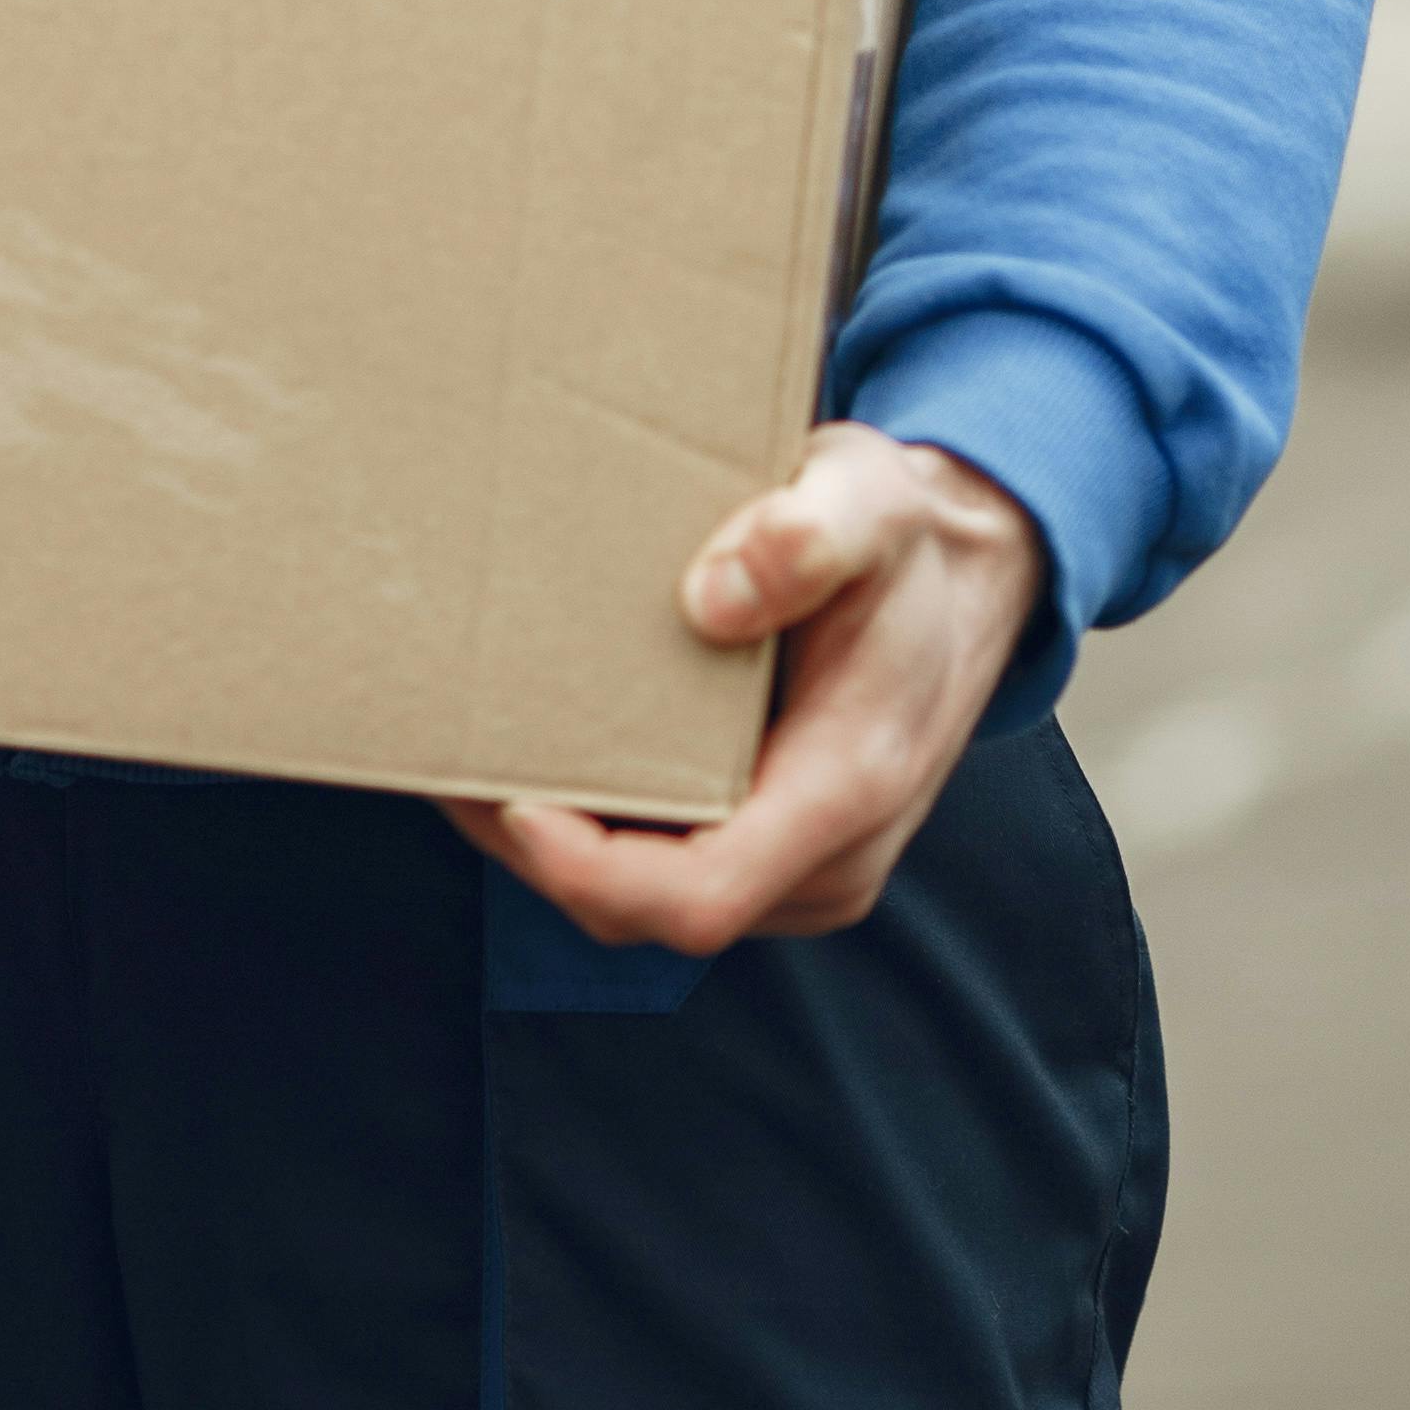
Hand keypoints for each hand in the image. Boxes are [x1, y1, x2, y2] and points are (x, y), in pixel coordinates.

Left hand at [441, 423, 1043, 952]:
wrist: (966, 577)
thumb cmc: (907, 540)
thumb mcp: (871, 500)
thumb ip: (804, 537)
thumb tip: (709, 598)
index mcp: (845, 790)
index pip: (702, 895)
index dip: (593, 869)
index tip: (510, 803)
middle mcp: (823, 858)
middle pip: (648, 909)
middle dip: (537, 850)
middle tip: (443, 758)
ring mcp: (797, 864)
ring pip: (645, 896)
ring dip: (551, 841)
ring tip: (459, 751)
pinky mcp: (771, 842)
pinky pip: (664, 862)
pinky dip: (588, 823)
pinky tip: (529, 752)